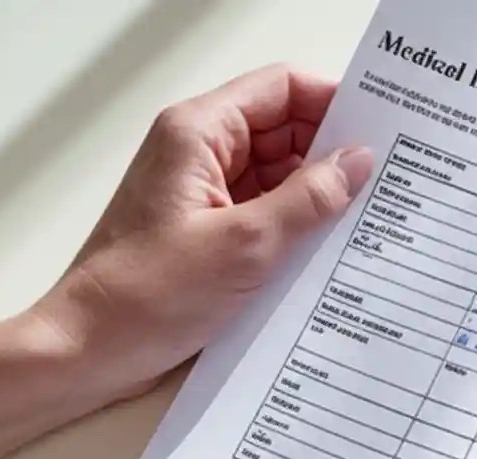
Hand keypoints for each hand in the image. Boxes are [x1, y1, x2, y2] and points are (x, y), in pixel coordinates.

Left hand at [31, 63, 374, 402]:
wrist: (88, 352)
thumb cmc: (146, 295)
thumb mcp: (246, 244)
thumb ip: (309, 199)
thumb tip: (358, 163)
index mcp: (199, 133)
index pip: (282, 90)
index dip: (335, 103)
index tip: (383, 131)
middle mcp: (201, 153)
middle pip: (286, 130)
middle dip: (335, 155)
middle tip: (388, 183)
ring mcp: (204, 193)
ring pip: (280, 175)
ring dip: (320, 197)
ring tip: (368, 220)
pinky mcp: (209, 231)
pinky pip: (267, 212)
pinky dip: (299, 226)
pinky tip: (331, 248)